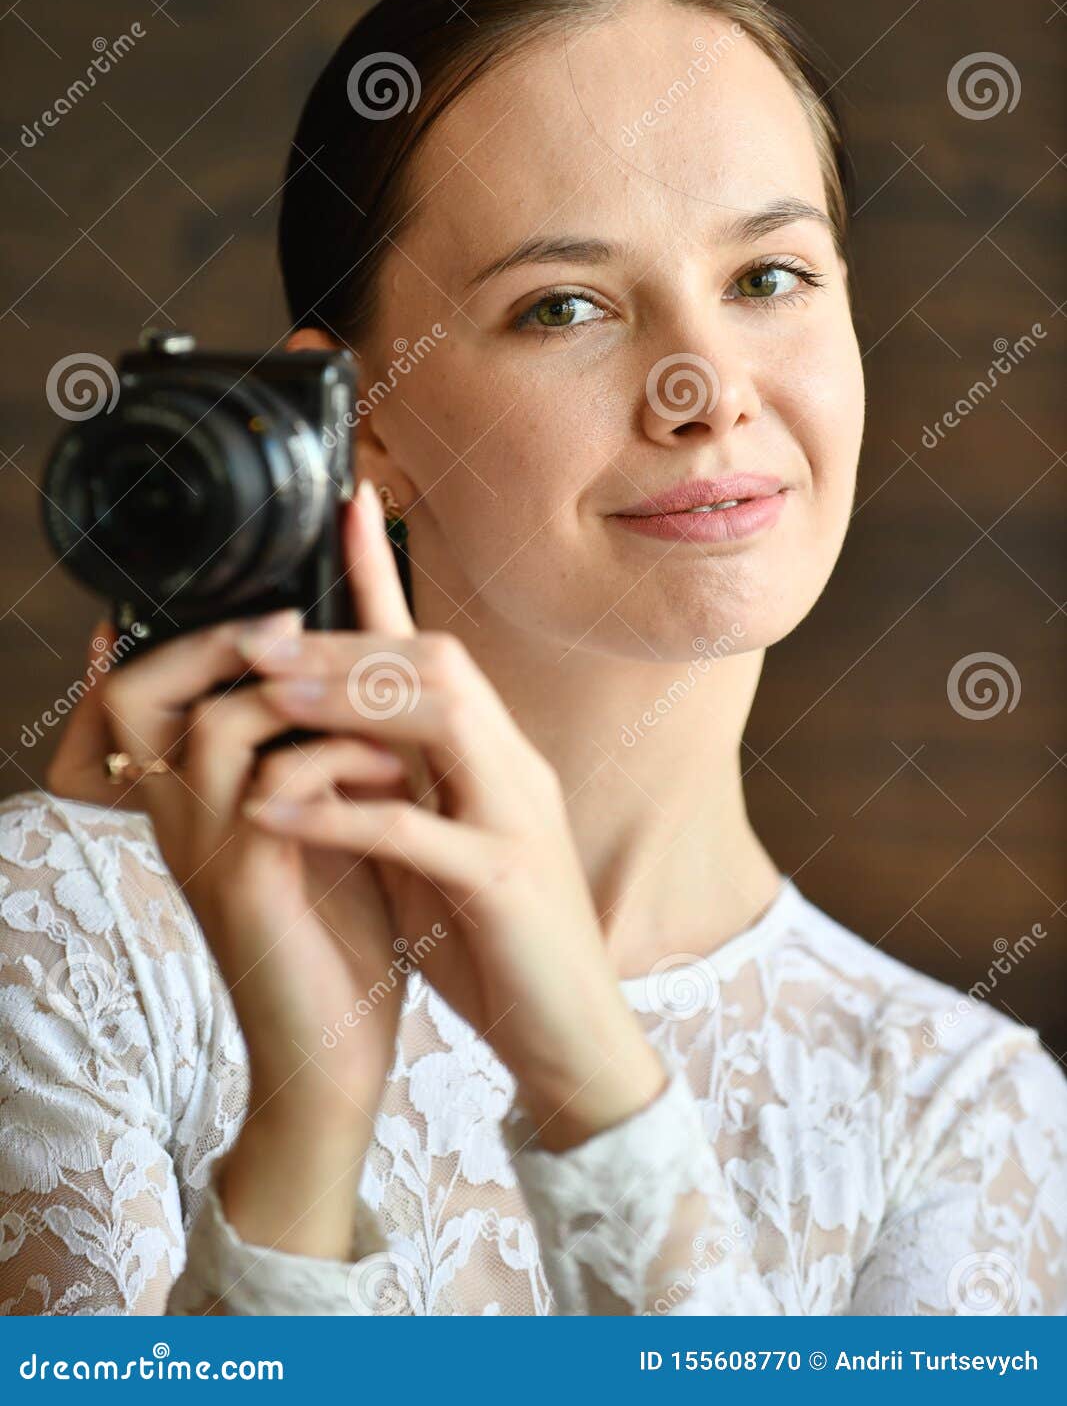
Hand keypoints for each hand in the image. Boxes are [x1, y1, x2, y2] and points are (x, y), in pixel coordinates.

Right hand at [44, 573, 414, 1145]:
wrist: (335, 1052)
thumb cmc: (334, 934)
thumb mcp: (322, 821)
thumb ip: (315, 750)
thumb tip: (345, 668)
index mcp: (192, 800)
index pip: (136, 696)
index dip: (163, 640)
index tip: (227, 591)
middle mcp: (180, 820)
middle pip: (139, 696)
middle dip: (215, 642)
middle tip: (288, 620)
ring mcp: (207, 852)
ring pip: (215, 727)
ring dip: (303, 695)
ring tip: (373, 696)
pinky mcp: (250, 886)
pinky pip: (275, 789)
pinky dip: (338, 759)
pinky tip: (390, 769)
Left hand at [239, 478, 666, 1150]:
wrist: (571, 1039)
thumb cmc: (496, 945)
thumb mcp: (433, 849)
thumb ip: (392, 788)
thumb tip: (316, 745)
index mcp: (493, 755)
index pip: (434, 644)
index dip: (388, 571)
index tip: (347, 501)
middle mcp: (514, 766)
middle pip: (435, 660)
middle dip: (346, 640)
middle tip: (260, 640)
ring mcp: (517, 817)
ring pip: (442, 713)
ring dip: (351, 698)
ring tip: (272, 700)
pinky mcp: (507, 881)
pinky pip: (419, 825)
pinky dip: (344, 810)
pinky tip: (278, 811)